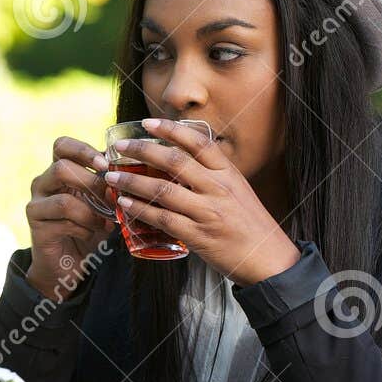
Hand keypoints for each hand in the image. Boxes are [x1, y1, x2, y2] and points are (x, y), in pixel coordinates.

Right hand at [24, 136, 115, 302]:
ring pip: (64, 199)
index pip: (62, 145)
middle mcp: (42, 183)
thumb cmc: (89, 227)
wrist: (68, 263)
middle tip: (111, 198)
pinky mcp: (35, 225)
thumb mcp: (101, 202)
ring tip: (105, 223)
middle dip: (93, 184)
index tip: (105, 164)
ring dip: (91, 212)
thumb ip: (109, 184)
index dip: (83, 150)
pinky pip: (63, 222)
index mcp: (58, 170)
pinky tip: (91, 234)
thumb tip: (130, 168)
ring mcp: (36, 203)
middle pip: (62, 168)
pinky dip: (84, 228)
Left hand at [105, 118, 300, 286]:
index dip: (171, 130)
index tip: (148, 122)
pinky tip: (125, 204)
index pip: (198, 143)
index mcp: (228, 174)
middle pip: (174, 161)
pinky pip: (162, 219)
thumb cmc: (251, 225)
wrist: (270, 259)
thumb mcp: (238, 191)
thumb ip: (213, 177)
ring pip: (162, 189)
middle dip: (141, 150)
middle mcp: (218, 189)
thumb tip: (180, 164)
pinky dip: (140, 210)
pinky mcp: (199, 236)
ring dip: (132, 181)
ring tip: (112, 176)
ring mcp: (208, 212)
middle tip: (119, 146)